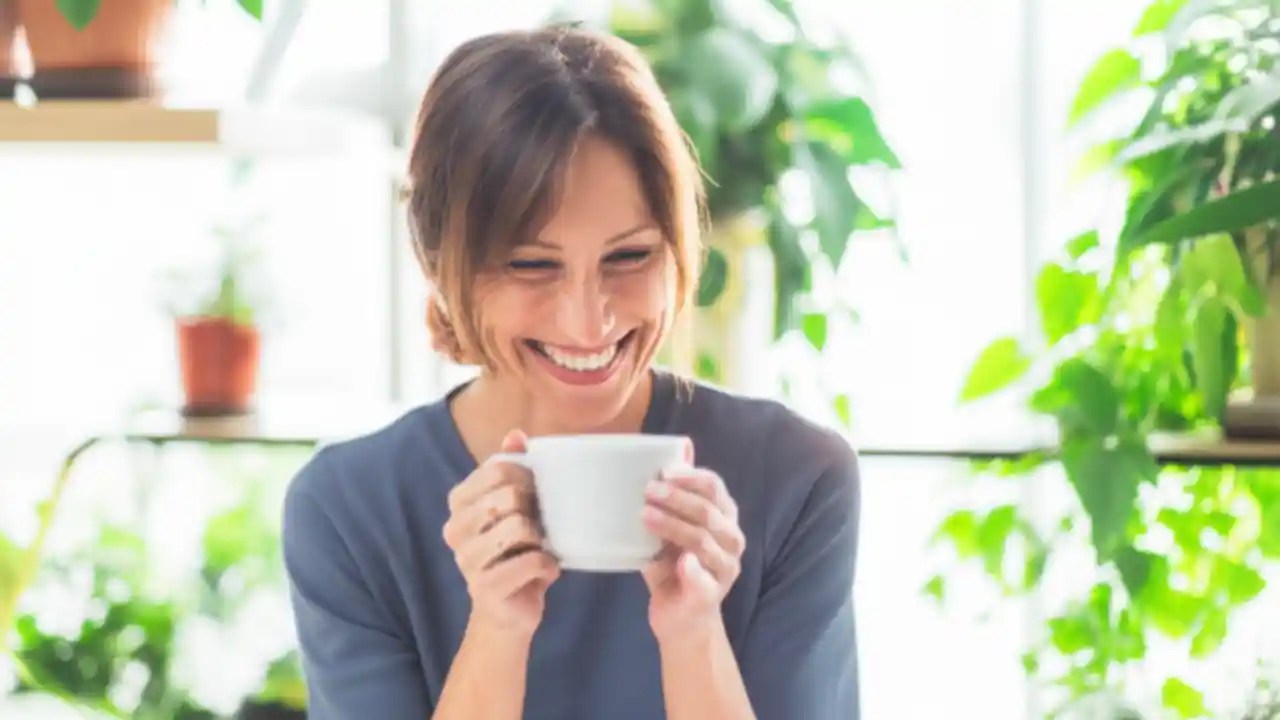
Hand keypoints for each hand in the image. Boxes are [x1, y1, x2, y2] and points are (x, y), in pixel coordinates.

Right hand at [442, 429, 560, 638]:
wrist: (508, 612)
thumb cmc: (515, 552)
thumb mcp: (515, 507)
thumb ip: (512, 468)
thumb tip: (515, 435)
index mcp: (458, 502)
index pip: (497, 469)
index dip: (528, 477)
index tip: (536, 495)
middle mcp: (453, 529)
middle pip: (509, 495)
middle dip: (536, 509)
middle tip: (540, 527)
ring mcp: (465, 560)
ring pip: (518, 527)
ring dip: (542, 539)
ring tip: (539, 548)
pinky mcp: (484, 588)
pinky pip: (531, 561)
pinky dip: (548, 565)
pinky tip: (545, 572)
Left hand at [640, 442, 745, 642]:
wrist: (682, 620)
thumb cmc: (674, 566)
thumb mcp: (670, 529)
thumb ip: (671, 497)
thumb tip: (670, 452)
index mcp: (724, 519)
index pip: (715, 488)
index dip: (692, 476)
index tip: (664, 471)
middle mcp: (731, 541)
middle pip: (709, 513)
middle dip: (678, 499)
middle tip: (648, 490)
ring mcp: (724, 569)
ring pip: (703, 542)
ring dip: (674, 526)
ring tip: (645, 516)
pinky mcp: (710, 596)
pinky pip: (704, 580)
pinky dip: (693, 570)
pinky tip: (680, 562)